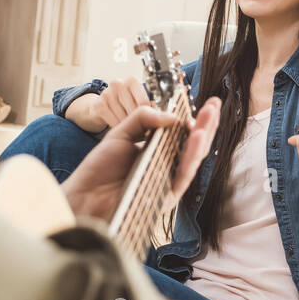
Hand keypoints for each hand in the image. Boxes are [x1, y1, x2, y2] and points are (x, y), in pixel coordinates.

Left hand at [62, 97, 221, 221]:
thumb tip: (171, 115)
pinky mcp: (166, 196)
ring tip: (211, 114)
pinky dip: (192, 154)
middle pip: (192, 144)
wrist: (83, 197)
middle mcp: (165, 166)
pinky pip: (184, 174)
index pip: (181, 134)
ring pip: (193, 158)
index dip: (192, 118)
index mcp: (156, 152)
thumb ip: (143, 118)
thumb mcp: (120, 134)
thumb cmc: (99, 170)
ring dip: (204, 134)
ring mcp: (167, 181)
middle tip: (215, 104)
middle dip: (206, 123)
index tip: (201, 102)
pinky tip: (197, 136)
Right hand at [68, 76, 151, 132]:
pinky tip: (120, 128)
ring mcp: (107, 94)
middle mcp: (118, 84)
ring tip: (131, 128)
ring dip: (130, 128)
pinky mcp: (98, 105)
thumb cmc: (124, 104)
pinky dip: (119, 129)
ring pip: (124, 119)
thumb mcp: (138, 101)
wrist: (100, 107)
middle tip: (141, 128)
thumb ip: (151, 107)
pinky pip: (114, 123)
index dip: (149, 116)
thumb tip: (168, 118)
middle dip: (139, 123)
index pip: (144, 103)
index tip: (151, 122)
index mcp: (132, 81)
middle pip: (134, 111)